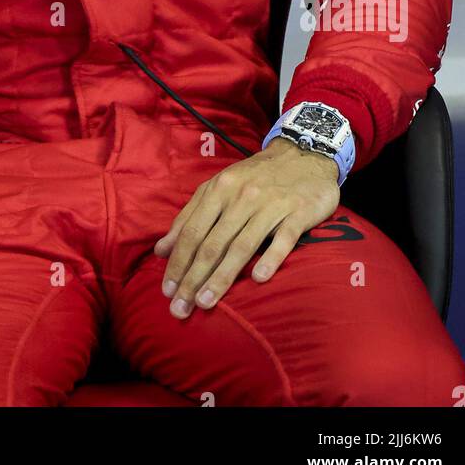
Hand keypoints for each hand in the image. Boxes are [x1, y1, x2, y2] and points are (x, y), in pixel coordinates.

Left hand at [153, 137, 339, 317]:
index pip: (192, 231)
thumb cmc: (255, 177)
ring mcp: (270, 205)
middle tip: (180, 309)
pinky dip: (270, 258)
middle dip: (193, 278)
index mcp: (219, 190)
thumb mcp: (218, 188)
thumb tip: (161, 250)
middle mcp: (241, 197)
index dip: (178, 262)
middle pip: (213, 243)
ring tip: (205, 303)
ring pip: (242, 245)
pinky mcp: (298, 213)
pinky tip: (258, 279)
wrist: (304, 155)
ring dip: (222, 277)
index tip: (167, 290)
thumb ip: (189, 217)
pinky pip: (283, 239)